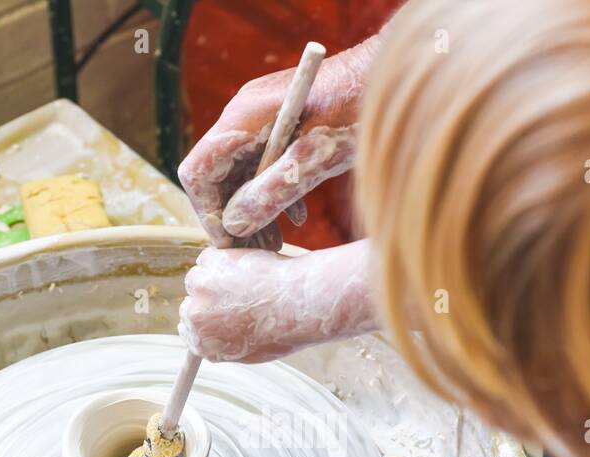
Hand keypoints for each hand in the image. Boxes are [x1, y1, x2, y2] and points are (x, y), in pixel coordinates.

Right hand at [178, 37, 377, 249]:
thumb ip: (274, 192)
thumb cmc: (358, 107)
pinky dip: (272, 194)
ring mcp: (262, 120)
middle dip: (233, 218)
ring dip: (254, 211)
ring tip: (275, 243)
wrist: (391, 71)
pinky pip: (262, 166)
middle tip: (258, 253)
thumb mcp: (316, 158)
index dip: (209, 213)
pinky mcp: (281, 126)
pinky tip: (296, 218)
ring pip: (239, 175)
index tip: (232, 244)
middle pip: (216, 177)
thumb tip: (235, 224)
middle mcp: (245, 116)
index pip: (198, 172)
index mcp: (244, 117)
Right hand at [179, 240, 377, 362]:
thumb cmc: (283, 330)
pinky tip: (247, 267)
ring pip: (197, 279)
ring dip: (215, 278)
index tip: (210, 313)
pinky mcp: (212, 262)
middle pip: (189, 306)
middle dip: (207, 300)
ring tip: (246, 282)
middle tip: (234, 295)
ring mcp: (201, 288)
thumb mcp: (251, 352)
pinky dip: (224, 259)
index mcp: (203, 344)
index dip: (202, 321)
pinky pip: (209, 258)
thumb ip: (225, 344)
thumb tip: (216, 336)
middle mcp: (196, 318)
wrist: (301, 304)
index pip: (188, 332)